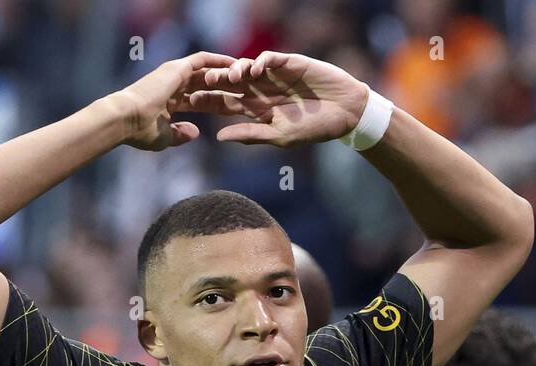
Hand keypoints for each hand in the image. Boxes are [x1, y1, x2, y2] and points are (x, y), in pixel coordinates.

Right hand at [110, 51, 236, 150]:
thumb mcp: (164, 137)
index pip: (199, 100)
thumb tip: (195, 133)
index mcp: (169, 101)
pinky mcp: (176, 68)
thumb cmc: (140, 132)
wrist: (125, 120)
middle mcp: (172, 84)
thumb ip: (180, 134)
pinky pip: (203, 60)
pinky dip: (219, 61)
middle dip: (227, 86)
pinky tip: (236, 64)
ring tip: (247, 73)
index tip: (234, 108)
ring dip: (226, 71)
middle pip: (206, 83)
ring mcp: (174, 74)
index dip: (217, 104)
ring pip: (207, 70)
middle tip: (248, 88)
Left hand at [190, 51, 370, 146]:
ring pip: (245, 67)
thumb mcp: (280, 136)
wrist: (346, 112)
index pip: (225, 104)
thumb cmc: (315, 129)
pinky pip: (268, 58)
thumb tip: (219, 137)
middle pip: (229, 83)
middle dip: (214, 81)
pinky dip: (260, 61)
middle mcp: (261, 90)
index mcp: (256, 110)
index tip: (190, 102)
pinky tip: (254, 70)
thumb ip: (251, 135)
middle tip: (202, 82)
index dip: (208, 101)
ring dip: (235, 70)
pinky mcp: (288, 63)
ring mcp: (273, 75)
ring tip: (231, 78)